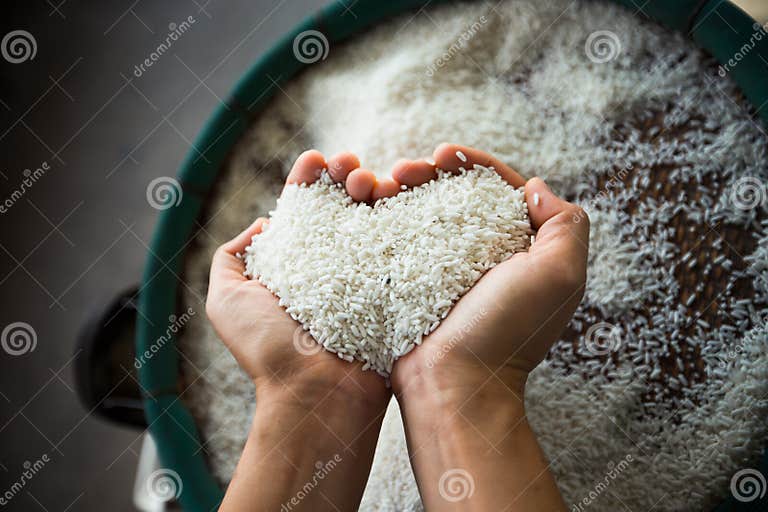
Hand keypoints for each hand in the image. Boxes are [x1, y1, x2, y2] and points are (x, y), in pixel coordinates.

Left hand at [206, 149, 404, 404]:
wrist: (317, 394)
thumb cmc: (268, 350)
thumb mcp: (226, 300)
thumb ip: (231, 258)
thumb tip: (263, 225)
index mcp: (296, 263)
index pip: (304, 208)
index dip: (310, 179)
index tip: (316, 160)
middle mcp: (333, 265)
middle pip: (344, 205)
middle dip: (347, 176)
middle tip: (349, 167)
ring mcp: (368, 274)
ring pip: (377, 216)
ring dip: (376, 187)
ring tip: (372, 181)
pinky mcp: (397, 286)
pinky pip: (406, 242)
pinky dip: (406, 213)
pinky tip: (404, 192)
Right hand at [387, 144, 584, 511]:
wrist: (453, 383)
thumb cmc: (508, 331)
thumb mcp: (560, 276)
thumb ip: (566, 224)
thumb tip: (535, 189)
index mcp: (522, 247)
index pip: (500, 187)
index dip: (473, 163)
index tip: (443, 154)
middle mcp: (486, 254)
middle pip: (458, 194)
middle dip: (431, 172)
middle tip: (405, 169)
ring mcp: (447, 268)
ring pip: (425, 212)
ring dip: (404, 189)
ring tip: (382, 184)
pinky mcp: (414, 282)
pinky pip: (401, 238)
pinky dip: (388, 217)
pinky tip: (373, 206)